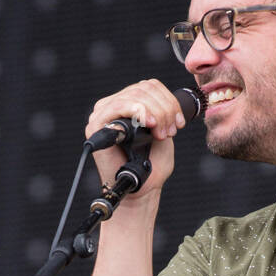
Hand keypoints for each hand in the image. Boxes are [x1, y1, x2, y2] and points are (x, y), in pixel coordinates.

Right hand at [84, 79, 188, 209]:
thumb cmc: (151, 166)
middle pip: (144, 89)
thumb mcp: (163, 133)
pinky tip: (150, 124)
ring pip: (136, 96)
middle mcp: (114, 105)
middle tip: (171, 131)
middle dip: (165, 110)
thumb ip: (162, 113)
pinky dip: (139, 112)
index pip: (150, 86)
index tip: (179, 123)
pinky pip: (119, 106)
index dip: (169, 101)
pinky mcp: (96, 125)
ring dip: (156, 114)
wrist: (140, 189)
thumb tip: (163, 101)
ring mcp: (103, 113)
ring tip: (161, 134)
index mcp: (129, 104)